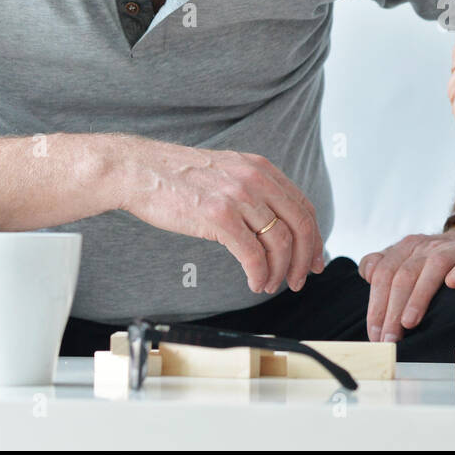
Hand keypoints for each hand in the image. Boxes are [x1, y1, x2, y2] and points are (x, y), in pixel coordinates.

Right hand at [112, 137, 323, 294]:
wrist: (140, 170)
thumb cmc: (178, 176)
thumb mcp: (228, 172)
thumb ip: (254, 191)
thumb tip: (275, 224)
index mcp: (262, 169)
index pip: (304, 207)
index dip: (315, 238)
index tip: (314, 260)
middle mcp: (256, 180)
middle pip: (300, 226)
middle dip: (304, 260)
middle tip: (299, 280)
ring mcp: (238, 197)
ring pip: (279, 243)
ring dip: (280, 271)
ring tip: (270, 284)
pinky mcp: (218, 216)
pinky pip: (253, 254)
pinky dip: (260, 274)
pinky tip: (255, 282)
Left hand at [358, 231, 454, 342]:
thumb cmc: (436, 261)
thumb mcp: (407, 259)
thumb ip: (383, 266)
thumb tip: (367, 275)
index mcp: (407, 247)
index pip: (384, 273)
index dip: (376, 305)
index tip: (375, 334)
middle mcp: (428, 245)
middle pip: (404, 274)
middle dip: (393, 309)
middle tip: (389, 338)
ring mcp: (454, 248)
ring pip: (433, 267)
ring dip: (419, 296)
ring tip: (409, 322)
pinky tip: (453, 284)